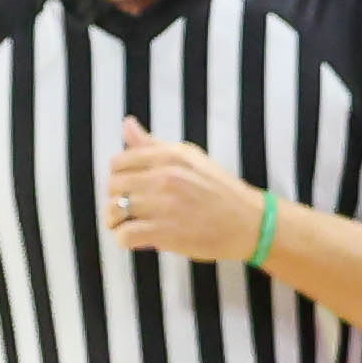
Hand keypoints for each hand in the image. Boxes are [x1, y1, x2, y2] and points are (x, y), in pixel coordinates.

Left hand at [104, 129, 263, 264]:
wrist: (249, 222)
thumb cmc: (219, 189)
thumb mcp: (190, 157)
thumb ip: (153, 144)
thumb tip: (127, 123)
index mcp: (169, 156)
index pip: (118, 162)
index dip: (119, 177)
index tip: (130, 188)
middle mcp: (165, 177)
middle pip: (112, 187)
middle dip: (116, 198)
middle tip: (129, 208)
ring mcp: (165, 205)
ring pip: (114, 211)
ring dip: (116, 221)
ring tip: (128, 224)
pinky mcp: (166, 233)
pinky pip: (125, 235)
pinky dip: (125, 239)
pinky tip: (138, 238)